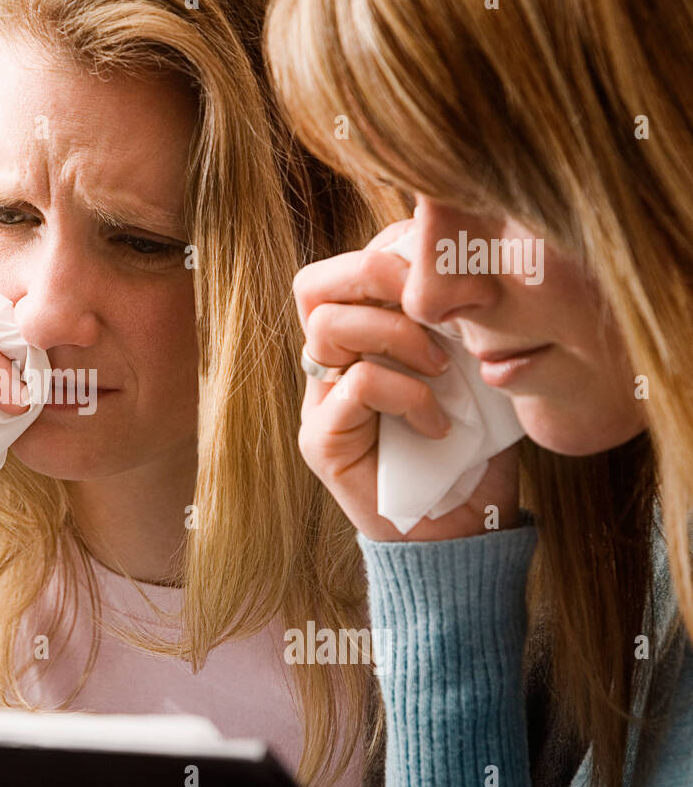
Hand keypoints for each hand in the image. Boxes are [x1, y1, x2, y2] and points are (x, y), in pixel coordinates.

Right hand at [293, 220, 519, 541]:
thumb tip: (463, 264)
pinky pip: (356, 386)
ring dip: (397, 336)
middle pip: (313, 285)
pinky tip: (439, 424)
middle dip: (377, 275)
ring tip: (442, 369)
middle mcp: (327, 366)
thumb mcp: (471, 369)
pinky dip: (409, 394)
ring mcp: (318, 403)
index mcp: (357, 340)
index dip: (388, 253)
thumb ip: (451, 321)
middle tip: (433, 302)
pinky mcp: (323, 442)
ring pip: (328, 327)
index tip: (445, 272)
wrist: (463, 533)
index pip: (344, 268)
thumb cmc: (472, 448)